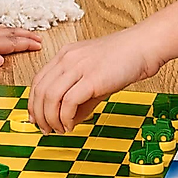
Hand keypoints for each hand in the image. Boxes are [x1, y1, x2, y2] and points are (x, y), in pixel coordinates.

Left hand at [28, 27, 159, 132]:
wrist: (143, 47)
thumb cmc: (123, 60)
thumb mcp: (93, 74)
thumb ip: (78, 95)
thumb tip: (68, 120)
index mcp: (66, 55)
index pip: (38, 80)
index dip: (33, 103)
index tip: (36, 118)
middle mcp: (68, 58)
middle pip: (40, 90)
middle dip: (39, 115)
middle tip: (46, 130)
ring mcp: (79, 67)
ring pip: (51, 97)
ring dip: (51, 119)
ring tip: (59, 130)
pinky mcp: (92, 78)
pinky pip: (69, 102)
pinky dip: (66, 118)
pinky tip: (71, 125)